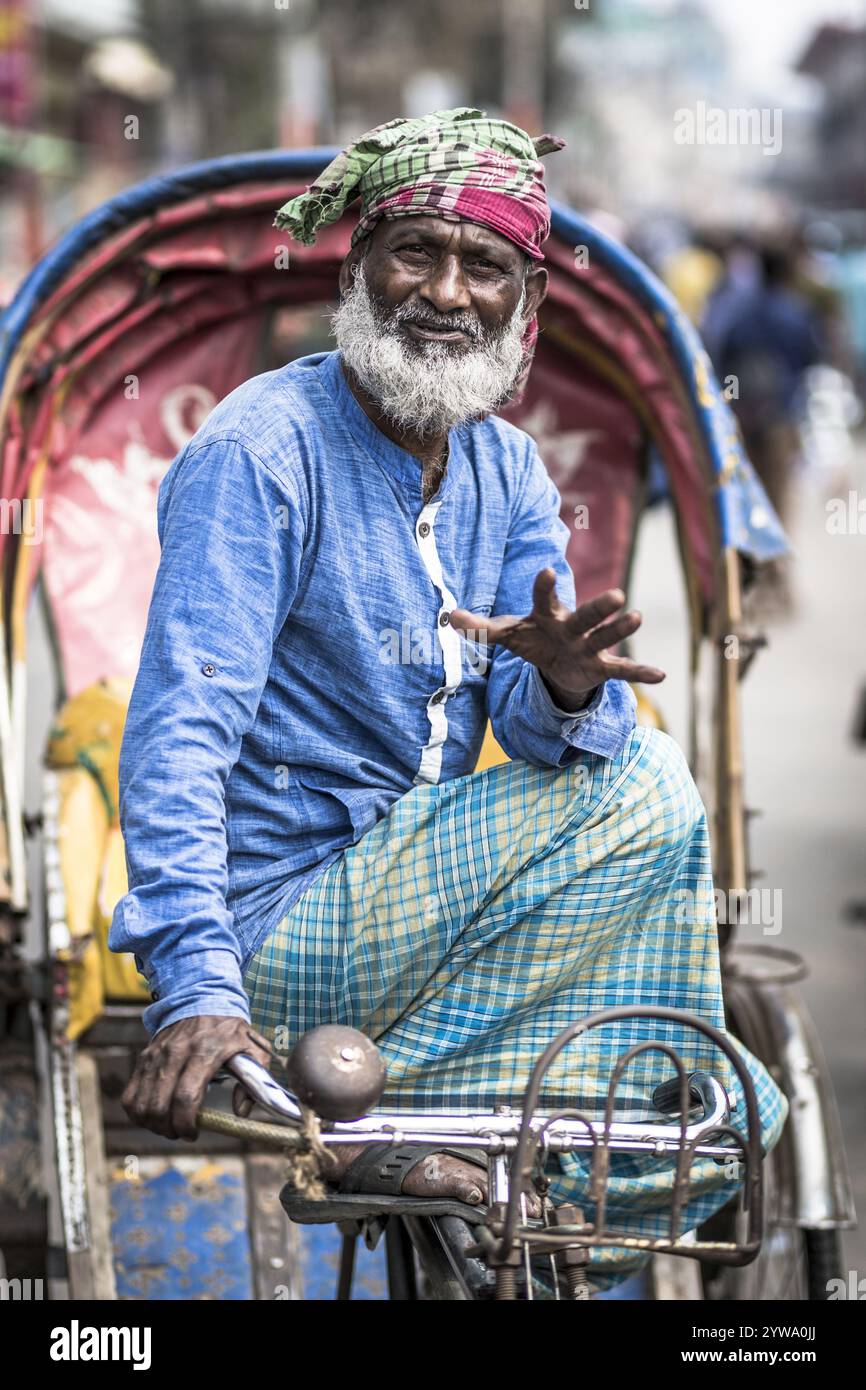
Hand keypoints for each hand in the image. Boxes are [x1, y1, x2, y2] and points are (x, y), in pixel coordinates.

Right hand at [122, 1015, 272, 1140]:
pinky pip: (130, 1095)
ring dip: (151, 1124)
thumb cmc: (230, 1028)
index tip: (193, 1133)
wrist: (203, 997)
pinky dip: (137, 1112)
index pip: (185, 1097)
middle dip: (168, 1129)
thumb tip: (241, 1112)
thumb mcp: (253, 1047)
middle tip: (181, 1132)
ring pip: (141, 1103)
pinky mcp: (144, 1057)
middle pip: (158, 1105)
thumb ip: (255, 1080)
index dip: (186, 1123)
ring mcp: (156, 1055)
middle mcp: (175, 1053)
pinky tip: (152, 1116)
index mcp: (204, 1052)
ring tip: (168, 1126)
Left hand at [449, 569, 664, 704]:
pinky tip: (662, 675)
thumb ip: (482, 629)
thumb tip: (451, 618)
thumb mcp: (508, 636)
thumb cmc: (534, 641)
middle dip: (598, 607)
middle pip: (585, 615)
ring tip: (638, 617)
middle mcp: (572, 627)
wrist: (557, 665)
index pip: (544, 599)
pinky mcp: (601, 666)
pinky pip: (622, 671)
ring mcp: (589, 646)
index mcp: (548, 616)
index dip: (543, 587)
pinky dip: (641, 673)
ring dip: (621, 629)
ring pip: (606, 637)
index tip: (544, 571)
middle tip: (616, 594)